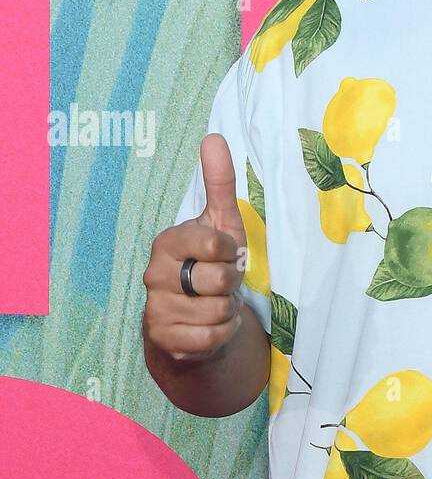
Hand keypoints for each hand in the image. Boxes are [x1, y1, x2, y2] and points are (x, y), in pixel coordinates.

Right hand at [142, 134, 247, 362]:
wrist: (196, 320)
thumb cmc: (212, 266)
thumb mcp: (222, 224)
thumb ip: (219, 183)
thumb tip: (214, 138)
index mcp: (167, 242)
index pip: (213, 244)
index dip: (230, 252)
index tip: (223, 254)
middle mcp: (154, 274)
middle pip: (220, 280)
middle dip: (230, 284)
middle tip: (219, 283)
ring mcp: (156, 309)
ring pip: (218, 310)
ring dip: (227, 310)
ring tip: (215, 304)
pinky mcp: (165, 340)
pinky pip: (213, 337)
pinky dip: (221, 333)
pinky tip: (210, 326)